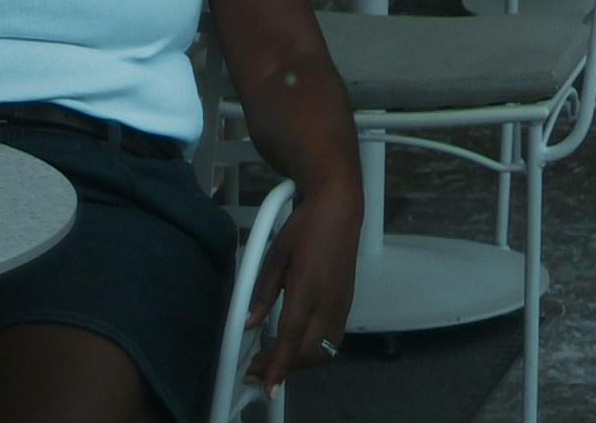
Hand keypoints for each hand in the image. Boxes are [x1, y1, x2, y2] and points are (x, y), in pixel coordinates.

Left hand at [253, 178, 361, 383]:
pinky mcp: (347, 304)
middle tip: (259, 368)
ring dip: (301, 362)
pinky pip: (333, 340)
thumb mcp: (276, 255)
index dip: (278, 366)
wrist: (339, 209)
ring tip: (278, 359)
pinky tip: (299, 344)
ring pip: (323, 351)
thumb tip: (248, 323)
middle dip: (284, 368)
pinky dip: (315, 350)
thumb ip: (262, 293)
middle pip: (307, 352)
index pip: (291, 338)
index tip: (266, 386)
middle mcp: (327, 302)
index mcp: (306, 288)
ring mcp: (341, 305)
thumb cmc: (305, 228)